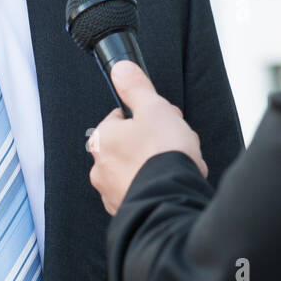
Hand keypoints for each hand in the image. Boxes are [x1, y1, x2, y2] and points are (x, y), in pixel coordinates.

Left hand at [87, 60, 207, 214]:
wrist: (171, 201)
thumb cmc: (162, 154)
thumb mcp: (153, 108)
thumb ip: (136, 87)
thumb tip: (121, 69)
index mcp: (102, 139)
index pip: (122, 118)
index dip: (148, 115)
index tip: (164, 119)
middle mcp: (101, 167)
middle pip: (132, 144)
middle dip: (155, 141)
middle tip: (176, 142)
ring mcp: (112, 192)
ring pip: (138, 168)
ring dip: (157, 164)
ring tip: (180, 164)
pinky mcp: (128, 210)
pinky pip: (144, 191)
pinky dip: (157, 186)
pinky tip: (173, 182)